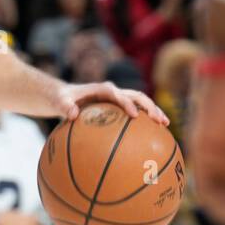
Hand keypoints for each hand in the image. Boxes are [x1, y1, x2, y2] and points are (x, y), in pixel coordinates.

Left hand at [53, 81, 167, 123]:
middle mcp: (113, 92)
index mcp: (101, 89)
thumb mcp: (59, 102)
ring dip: (153, 111)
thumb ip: (64, 106)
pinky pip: (136, 111)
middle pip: (136, 96)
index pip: (117, 94)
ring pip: (141, 102)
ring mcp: (119, 98)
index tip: (135, 116)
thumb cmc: (61, 99)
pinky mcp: (120, 106)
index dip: (126, 103)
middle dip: (149, 106)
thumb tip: (72, 114)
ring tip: (165, 125)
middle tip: (159, 120)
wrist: (64, 96)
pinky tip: (155, 134)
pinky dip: (146, 120)